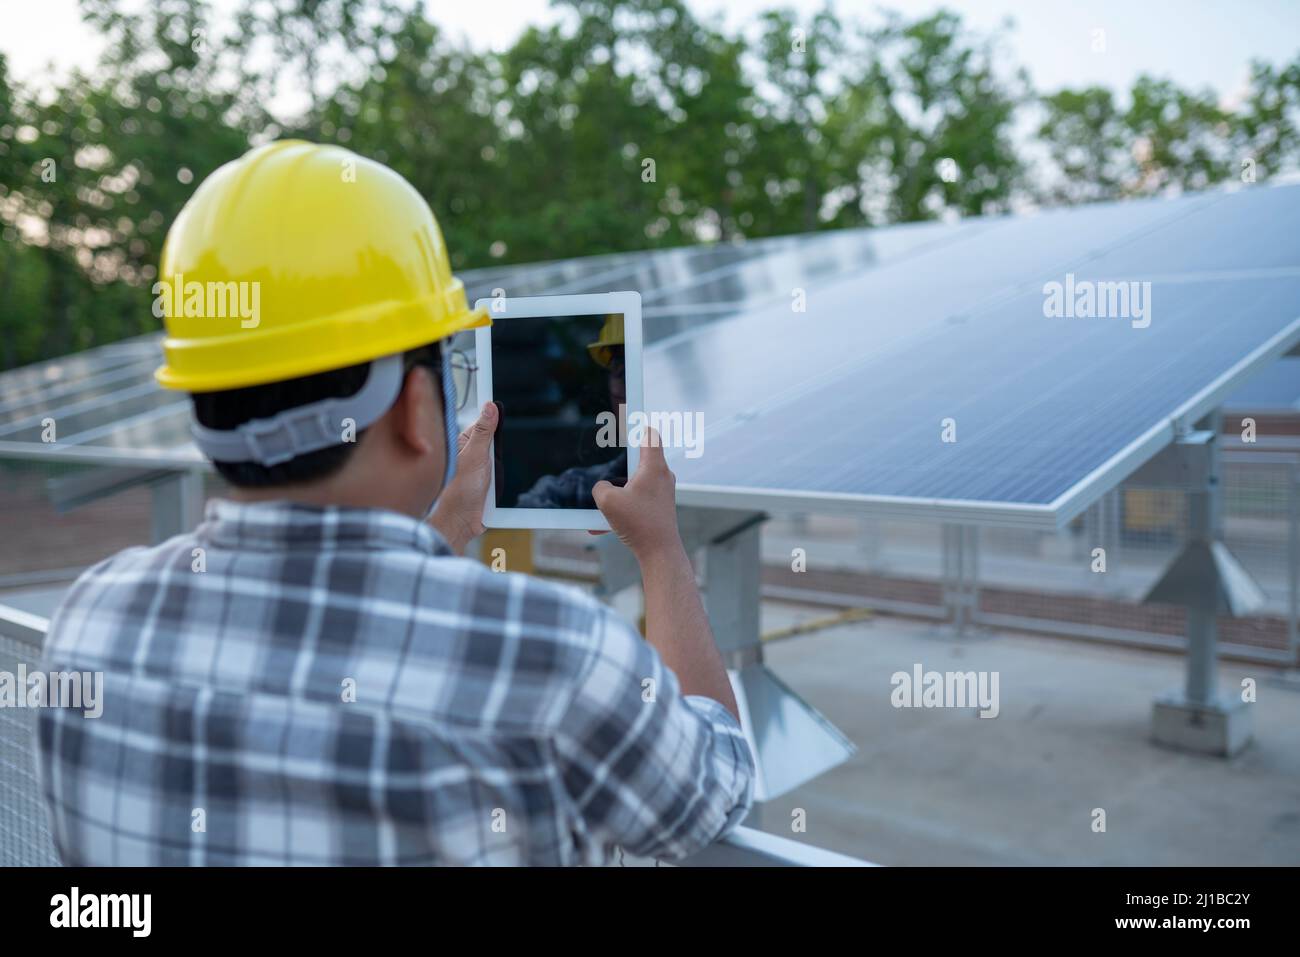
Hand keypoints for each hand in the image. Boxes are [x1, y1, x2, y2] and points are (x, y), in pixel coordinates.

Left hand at [429, 401, 497, 552]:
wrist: (461, 523)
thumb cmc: (458, 492)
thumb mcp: (475, 457)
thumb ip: (484, 432)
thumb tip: (490, 406)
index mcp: (463, 443)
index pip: (484, 424)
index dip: (495, 422)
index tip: (499, 418)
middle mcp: (471, 454)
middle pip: (497, 443)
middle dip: (500, 452)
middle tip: (490, 464)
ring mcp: (479, 469)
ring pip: (501, 460)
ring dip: (502, 469)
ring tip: (491, 480)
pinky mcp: (487, 483)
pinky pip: (502, 476)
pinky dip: (502, 481)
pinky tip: (495, 488)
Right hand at [591, 428, 682, 561]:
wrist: (659, 553)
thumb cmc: (639, 524)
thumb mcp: (607, 501)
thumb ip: (600, 488)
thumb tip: (603, 488)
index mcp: (654, 466)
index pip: (649, 434)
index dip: (638, 425)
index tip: (630, 416)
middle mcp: (662, 476)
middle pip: (641, 459)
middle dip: (621, 463)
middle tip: (609, 460)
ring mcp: (662, 493)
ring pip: (636, 484)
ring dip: (618, 493)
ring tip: (600, 506)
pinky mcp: (659, 508)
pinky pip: (637, 502)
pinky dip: (622, 510)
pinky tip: (602, 527)